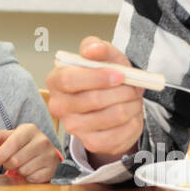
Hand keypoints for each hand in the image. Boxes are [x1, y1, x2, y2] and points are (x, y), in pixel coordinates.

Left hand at [0, 123, 60, 182]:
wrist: (40, 152)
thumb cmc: (20, 144)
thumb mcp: (8, 137)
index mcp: (30, 130)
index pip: (11, 144)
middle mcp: (42, 141)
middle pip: (15, 160)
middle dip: (8, 164)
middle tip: (9, 162)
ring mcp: (49, 155)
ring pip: (24, 170)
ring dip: (18, 171)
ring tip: (21, 164)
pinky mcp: (51, 169)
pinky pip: (33, 178)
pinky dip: (27, 177)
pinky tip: (29, 170)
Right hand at [45, 36, 144, 167]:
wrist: (114, 100)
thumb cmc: (105, 74)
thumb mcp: (103, 55)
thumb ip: (96, 47)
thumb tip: (94, 50)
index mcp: (56, 80)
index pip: (70, 80)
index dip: (97, 77)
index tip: (120, 75)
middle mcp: (59, 106)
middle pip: (93, 100)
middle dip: (121, 92)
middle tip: (133, 86)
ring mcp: (73, 127)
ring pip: (111, 117)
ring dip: (130, 105)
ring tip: (132, 98)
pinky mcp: (91, 143)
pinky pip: (118, 134)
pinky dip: (132, 122)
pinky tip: (131, 113)